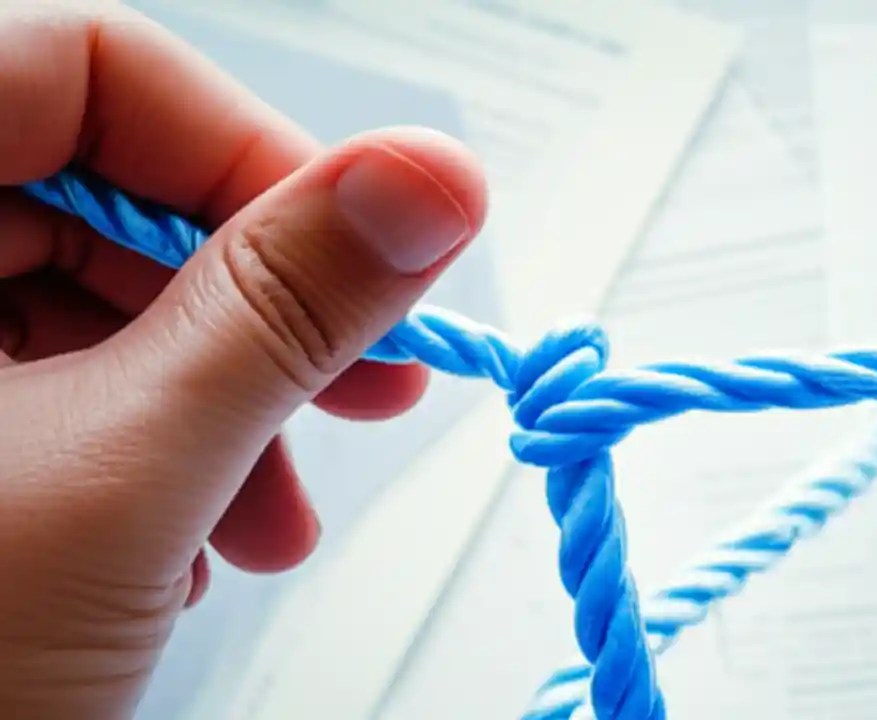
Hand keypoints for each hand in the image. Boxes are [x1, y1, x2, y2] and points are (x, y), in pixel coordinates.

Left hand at [0, 2, 484, 715]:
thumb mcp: (126, 476)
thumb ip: (287, 307)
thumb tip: (431, 183)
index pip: (75, 65)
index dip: (241, 142)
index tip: (366, 241)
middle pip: (102, 194)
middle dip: (257, 308)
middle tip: (366, 385)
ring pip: (102, 303)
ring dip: (223, 406)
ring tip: (268, 520)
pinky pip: (73, 387)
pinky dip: (161, 455)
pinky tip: (182, 550)